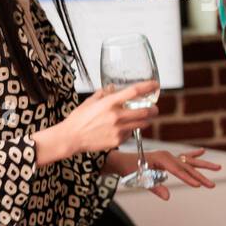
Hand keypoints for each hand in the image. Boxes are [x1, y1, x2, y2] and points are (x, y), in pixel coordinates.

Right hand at [39, 81, 160, 162]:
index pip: (134, 92)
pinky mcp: (118, 140)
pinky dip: (132, 130)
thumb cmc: (78, 119)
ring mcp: (118, 129)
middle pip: (145, 111)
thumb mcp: (89, 102)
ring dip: (147, 120)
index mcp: (109, 103)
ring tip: (145, 118)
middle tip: (154, 108)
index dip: (147, 87)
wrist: (71, 138)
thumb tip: (112, 87)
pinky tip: (126, 128)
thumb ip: (103, 93)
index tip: (155, 85)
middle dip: (153, 109)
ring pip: (142, 124)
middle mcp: (116, 116)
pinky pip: (131, 133)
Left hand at [113, 148, 221, 200]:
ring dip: (203, 165)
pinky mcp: (169, 159)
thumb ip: (155, 188)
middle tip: (212, 185)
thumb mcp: (140, 179)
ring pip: (189, 161)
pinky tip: (203, 151)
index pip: (178, 170)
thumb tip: (167, 197)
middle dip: (200, 176)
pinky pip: (184, 157)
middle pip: (187, 166)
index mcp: (161, 158)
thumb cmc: (129, 170)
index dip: (188, 178)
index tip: (198, 185)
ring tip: (218, 167)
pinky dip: (193, 154)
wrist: (121, 161)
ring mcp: (169, 156)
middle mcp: (167, 155)